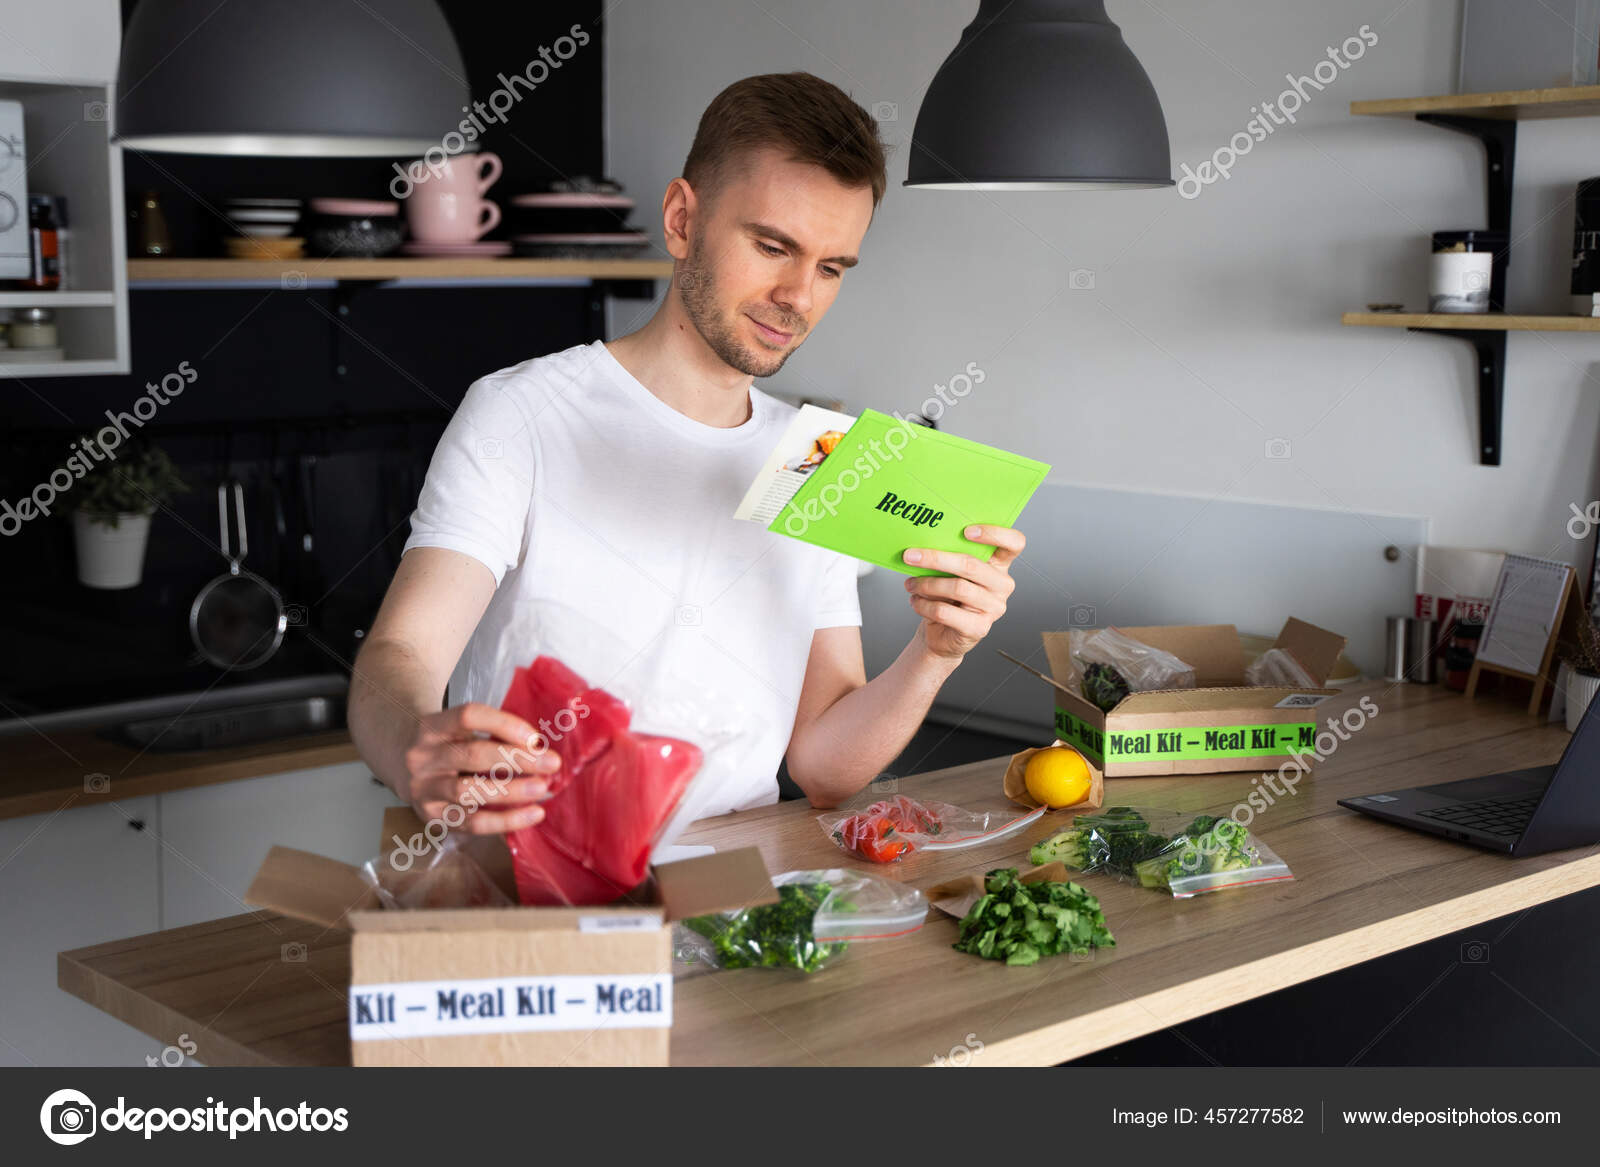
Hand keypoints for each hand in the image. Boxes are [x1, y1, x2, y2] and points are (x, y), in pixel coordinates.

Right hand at [401, 703, 558, 833]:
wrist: (399, 763)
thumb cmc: (446, 743)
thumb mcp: (458, 728)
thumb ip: (493, 734)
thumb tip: (541, 749)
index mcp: (432, 726)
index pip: (468, 717)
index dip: (504, 725)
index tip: (535, 737)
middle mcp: (422, 757)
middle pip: (472, 755)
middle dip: (517, 760)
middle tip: (552, 763)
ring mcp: (424, 789)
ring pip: (469, 792)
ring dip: (511, 791)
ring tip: (542, 789)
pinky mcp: (431, 817)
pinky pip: (471, 823)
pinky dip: (505, 821)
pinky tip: (533, 814)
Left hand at [902, 525, 1023, 659]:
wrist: (942, 632)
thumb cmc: (947, 595)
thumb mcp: (949, 571)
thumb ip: (947, 555)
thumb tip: (922, 545)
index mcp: (999, 565)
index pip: (1014, 543)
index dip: (995, 533)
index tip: (966, 531)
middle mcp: (1002, 585)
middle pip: (972, 565)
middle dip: (936, 559)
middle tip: (910, 556)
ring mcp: (994, 608)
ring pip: (958, 588)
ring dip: (927, 584)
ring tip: (911, 583)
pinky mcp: (979, 628)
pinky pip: (946, 612)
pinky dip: (925, 605)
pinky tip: (916, 601)